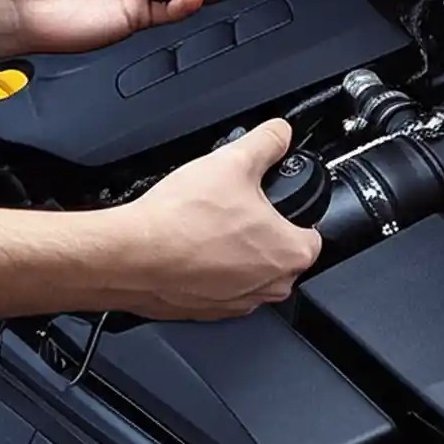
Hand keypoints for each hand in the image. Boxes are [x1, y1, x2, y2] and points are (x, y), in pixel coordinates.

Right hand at [101, 120, 322, 319]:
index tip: (273, 202)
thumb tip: (279, 132)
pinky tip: (191, 248)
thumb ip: (267, 142)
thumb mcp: (233, 160)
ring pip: (252, 273)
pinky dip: (211, 271)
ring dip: (237, 253)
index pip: (313, 232)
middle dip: (264, 232)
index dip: (294, 212)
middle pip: (283, 254)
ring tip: (209, 226)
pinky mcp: (208, 312)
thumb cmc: (180, 220)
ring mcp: (239, 303)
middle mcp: (271, 286)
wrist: (131, 255)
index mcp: (291, 253)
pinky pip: (222, 288)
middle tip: (235, 209)